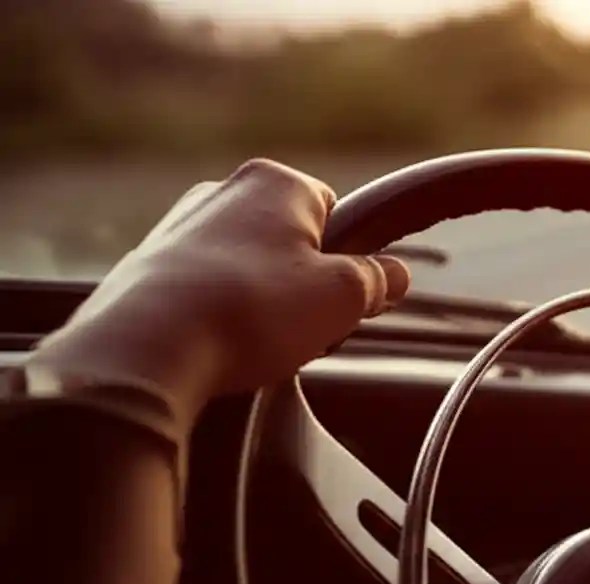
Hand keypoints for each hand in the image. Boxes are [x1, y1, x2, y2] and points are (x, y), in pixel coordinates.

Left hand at [30, 158, 409, 425]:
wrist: (147, 348)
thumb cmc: (253, 312)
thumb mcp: (344, 297)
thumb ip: (378, 279)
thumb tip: (396, 274)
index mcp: (278, 181)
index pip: (337, 212)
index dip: (348, 261)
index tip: (342, 299)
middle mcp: (225, 190)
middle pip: (291, 240)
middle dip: (302, 282)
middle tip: (303, 325)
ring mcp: (180, 225)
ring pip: (247, 266)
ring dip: (260, 301)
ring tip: (256, 340)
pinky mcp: (148, 264)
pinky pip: (204, 288)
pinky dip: (216, 313)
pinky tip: (216, 344)